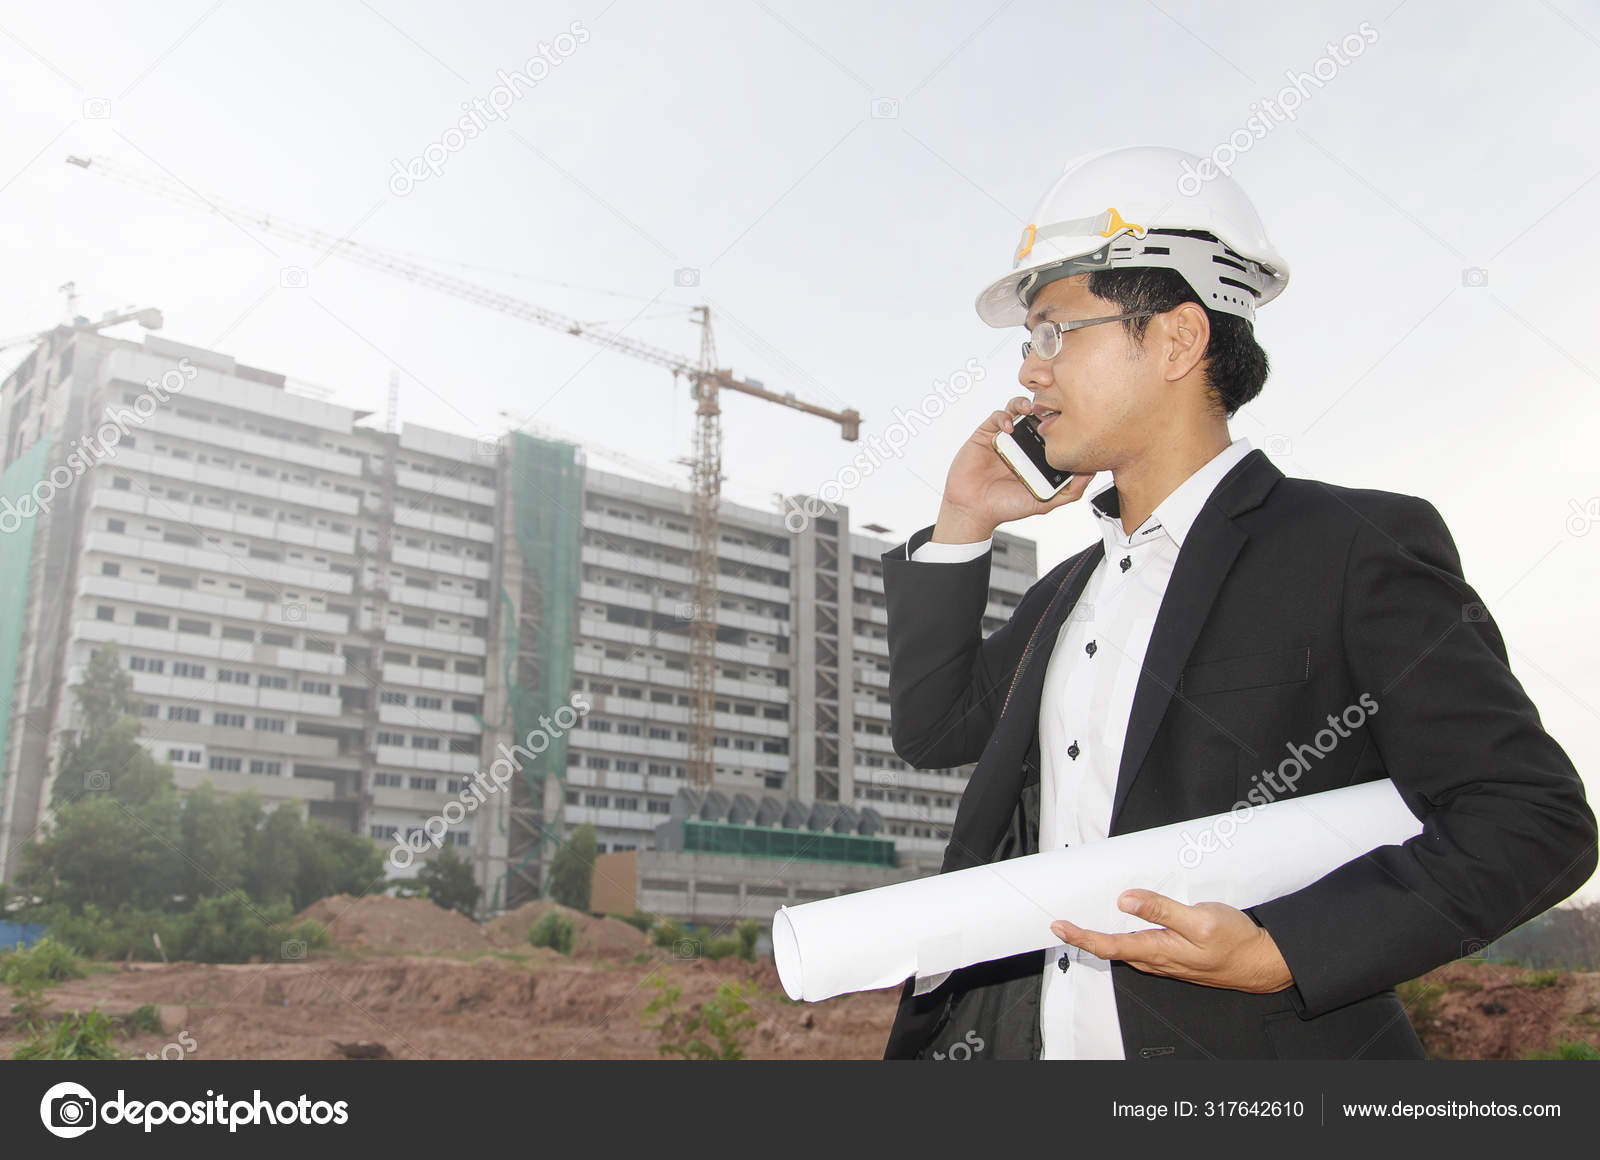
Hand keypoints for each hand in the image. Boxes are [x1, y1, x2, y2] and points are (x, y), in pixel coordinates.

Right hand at [931, 396, 1095, 542]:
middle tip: (1050, 408)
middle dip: (1045, 406)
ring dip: (1024, 404)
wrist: (975, 510)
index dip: (1062, 421)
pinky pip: (996, 417)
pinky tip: (1008, 427)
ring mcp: (1004, 437)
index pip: (1054, 430)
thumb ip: (1069, 491)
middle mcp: (1022, 442)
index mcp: (1038, 455)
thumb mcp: (1045, 502)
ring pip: (1017, 408)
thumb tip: (1092, 471)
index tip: (1070, 420)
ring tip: (1029, 409)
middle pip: (1037, 414)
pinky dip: (1003, 416)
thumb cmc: (1007, 506)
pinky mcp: (986, 435)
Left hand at [1050, 888, 1294, 993]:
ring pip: (1126, 950)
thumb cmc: (1235, 941)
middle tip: (1062, 922)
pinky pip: (1141, 949)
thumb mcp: (1200, 919)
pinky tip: (1124, 923)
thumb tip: (1126, 900)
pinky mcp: (1175, 958)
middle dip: (1085, 937)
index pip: (1109, 946)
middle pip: (1111, 950)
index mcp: (1158, 951)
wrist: (1262, 963)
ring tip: (1085, 919)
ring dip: (1103, 937)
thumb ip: (1161, 909)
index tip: (1058, 925)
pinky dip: (1124, 937)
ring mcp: (1166, 962)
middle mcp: (1157, 961)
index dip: (1080, 936)